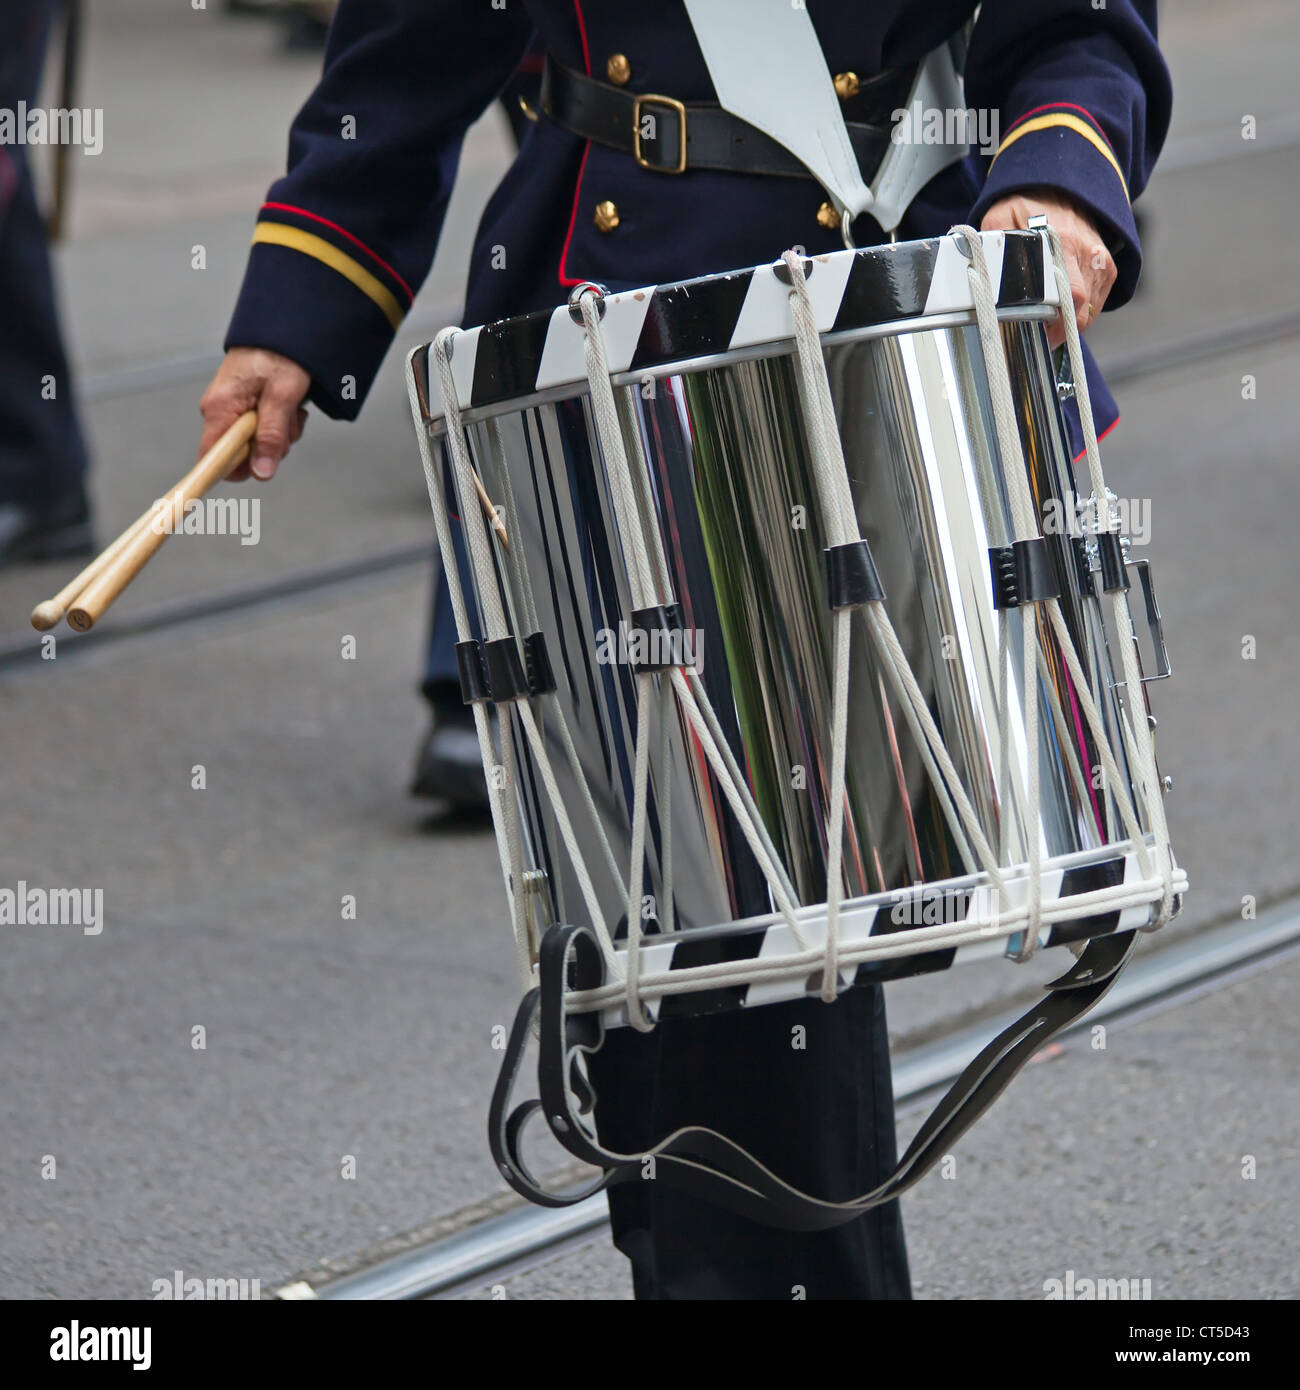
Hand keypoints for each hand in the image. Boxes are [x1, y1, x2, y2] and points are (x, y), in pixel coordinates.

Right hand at [198, 347, 311, 481]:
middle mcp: (218, 411)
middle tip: (290, 422)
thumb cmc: (281, 354)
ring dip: (281, 433)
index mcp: (219, 409)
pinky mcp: (243, 405)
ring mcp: (230, 408)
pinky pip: (261, 428)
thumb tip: (261, 474)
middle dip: (271, 447)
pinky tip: (290, 405)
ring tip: (292, 408)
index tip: (261, 470)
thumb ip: (272, 435)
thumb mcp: (283, 396)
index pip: (211, 459)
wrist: (283, 324)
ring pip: (256, 442)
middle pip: (241, 454)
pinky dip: (281, 422)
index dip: (234, 470)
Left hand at [980, 191, 1116, 348]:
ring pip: (1092, 307)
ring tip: (1050, 324)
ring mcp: (1099, 258)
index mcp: (1060, 241)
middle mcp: (1085, 251)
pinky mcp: (1107, 265)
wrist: (1058, 185)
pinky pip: (1099, 299)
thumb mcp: (1000, 217)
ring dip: (1072, 321)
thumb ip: (990, 245)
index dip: (1055, 322)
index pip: (1068, 295)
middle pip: (1082, 306)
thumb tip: (979, 271)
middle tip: (1043, 337)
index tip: (1040, 333)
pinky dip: (1083, 312)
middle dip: (1063, 328)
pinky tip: (1064, 311)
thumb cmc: (1025, 204)